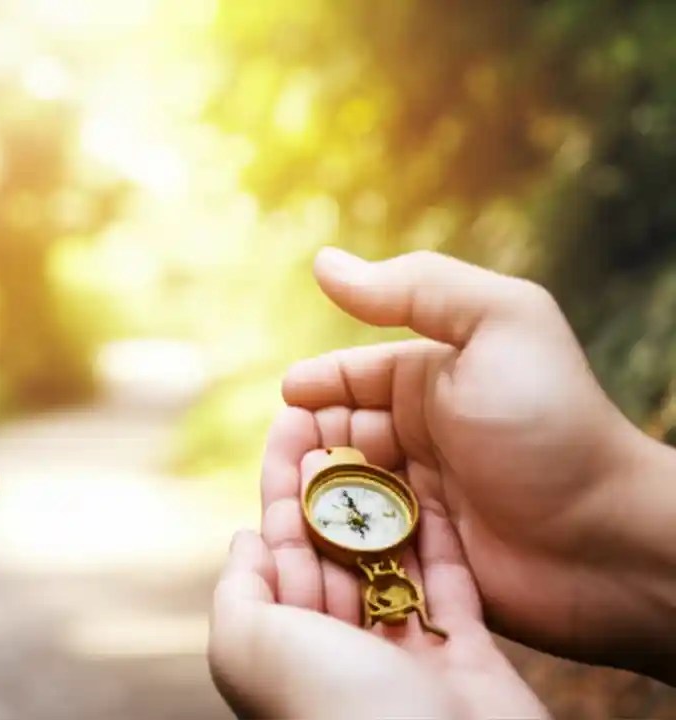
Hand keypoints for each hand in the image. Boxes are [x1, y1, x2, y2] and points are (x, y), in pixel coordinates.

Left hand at [207, 407, 545, 718]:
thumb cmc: (330, 707)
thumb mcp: (249, 646)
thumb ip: (239, 591)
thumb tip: (247, 539)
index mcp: (286, 643)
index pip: (279, 546)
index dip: (282, 483)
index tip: (292, 420)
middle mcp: (343, 645)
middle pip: (336, 545)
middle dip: (336, 482)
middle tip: (343, 415)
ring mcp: (406, 650)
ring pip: (394, 558)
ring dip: (389, 500)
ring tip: (389, 433)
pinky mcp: (468, 653)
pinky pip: (453, 580)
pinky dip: (444, 534)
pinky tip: (438, 483)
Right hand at [281, 249, 675, 677]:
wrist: (608, 539)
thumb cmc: (553, 426)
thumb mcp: (499, 325)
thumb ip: (415, 288)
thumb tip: (324, 263)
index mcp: (432, 382)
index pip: (350, 379)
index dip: (313, 388)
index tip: (289, 401)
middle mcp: (421, 441)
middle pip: (335, 439)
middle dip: (303, 445)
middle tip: (285, 459)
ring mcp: (418, 504)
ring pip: (338, 494)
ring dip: (311, 497)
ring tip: (294, 503)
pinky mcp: (417, 562)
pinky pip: (354, 548)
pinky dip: (330, 543)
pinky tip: (315, 543)